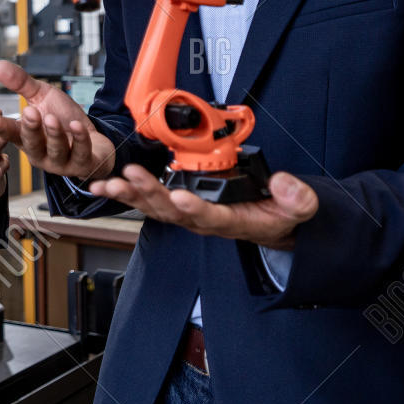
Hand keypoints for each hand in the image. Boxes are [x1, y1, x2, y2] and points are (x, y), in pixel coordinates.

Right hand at [0, 60, 114, 182]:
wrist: (95, 138)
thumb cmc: (63, 118)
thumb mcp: (42, 97)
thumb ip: (21, 84)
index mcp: (26, 138)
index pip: (10, 133)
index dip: (0, 127)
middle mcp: (40, 153)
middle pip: (31, 143)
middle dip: (30, 129)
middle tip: (29, 112)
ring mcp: (61, 161)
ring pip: (55, 150)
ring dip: (54, 134)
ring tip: (51, 118)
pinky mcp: (83, 164)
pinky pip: (81, 153)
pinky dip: (79, 139)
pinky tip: (77, 125)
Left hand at [79, 164, 317, 247]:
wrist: (268, 224)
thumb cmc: (276, 215)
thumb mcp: (297, 209)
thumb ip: (296, 197)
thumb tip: (283, 182)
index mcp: (230, 220)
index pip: (211, 216)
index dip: (196, 208)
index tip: (182, 198)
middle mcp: (202, 219)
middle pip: (172, 210)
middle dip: (150, 194)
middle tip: (131, 178)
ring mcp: (186, 213)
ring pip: (155, 206)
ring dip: (132, 195)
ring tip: (111, 184)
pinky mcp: (176, 205)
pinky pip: (148, 200)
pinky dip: (127, 193)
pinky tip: (105, 186)